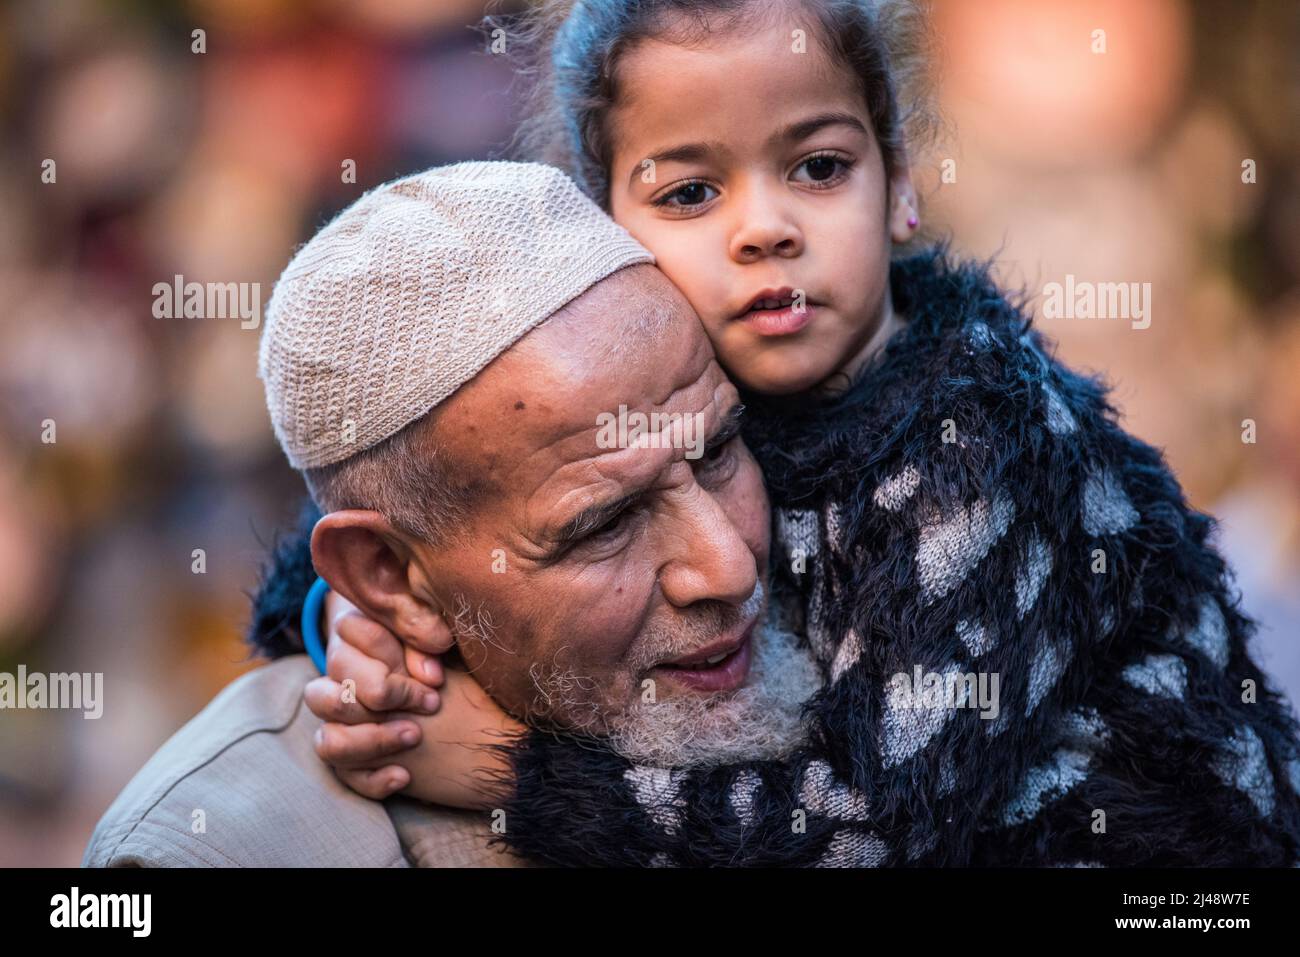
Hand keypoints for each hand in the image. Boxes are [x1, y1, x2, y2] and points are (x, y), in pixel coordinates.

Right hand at [304, 595, 524, 806]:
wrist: (455, 700)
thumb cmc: (441, 660)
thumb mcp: (436, 643)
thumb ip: (425, 647)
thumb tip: (428, 675)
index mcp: (353, 641)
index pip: (347, 635)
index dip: (388, 655)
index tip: (434, 677)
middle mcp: (335, 685)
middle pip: (321, 694)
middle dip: (378, 699)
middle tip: (428, 705)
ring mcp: (338, 727)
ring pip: (328, 742)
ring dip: (372, 741)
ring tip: (416, 736)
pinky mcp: (351, 760)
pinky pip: (347, 777)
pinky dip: (375, 779)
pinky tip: (405, 775)